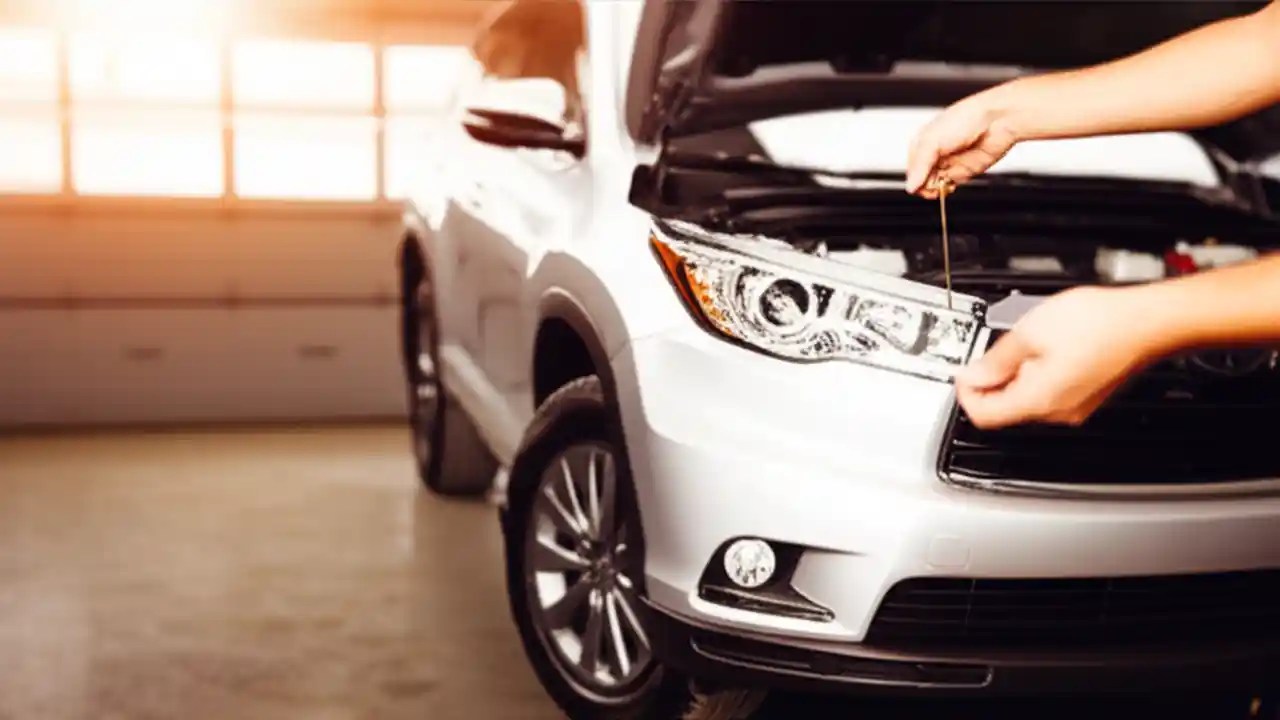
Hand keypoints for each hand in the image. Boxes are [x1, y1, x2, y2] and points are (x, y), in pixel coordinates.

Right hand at [906, 96, 1019, 197]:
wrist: (996, 120)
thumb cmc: (966, 118)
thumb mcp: (932, 140)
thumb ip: (920, 165)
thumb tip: (910, 185)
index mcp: (923, 142)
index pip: (912, 168)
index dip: (915, 177)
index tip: (919, 183)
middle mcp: (936, 153)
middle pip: (922, 178)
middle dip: (925, 184)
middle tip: (931, 183)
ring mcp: (950, 162)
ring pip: (935, 184)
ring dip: (936, 188)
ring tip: (940, 184)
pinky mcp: (964, 171)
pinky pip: (951, 185)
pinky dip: (948, 188)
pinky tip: (949, 186)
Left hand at [956, 287, 1159, 428]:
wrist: (1148, 321)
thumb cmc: (1099, 323)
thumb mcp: (1030, 332)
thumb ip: (995, 360)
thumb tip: (972, 376)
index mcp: (1039, 399)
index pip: (984, 416)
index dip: (966, 393)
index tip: (963, 372)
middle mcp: (1057, 412)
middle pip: (1005, 410)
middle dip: (991, 383)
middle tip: (991, 353)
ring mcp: (1075, 407)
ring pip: (1028, 401)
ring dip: (1015, 377)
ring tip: (1024, 345)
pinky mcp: (1088, 396)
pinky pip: (1050, 394)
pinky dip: (1038, 376)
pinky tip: (1045, 349)